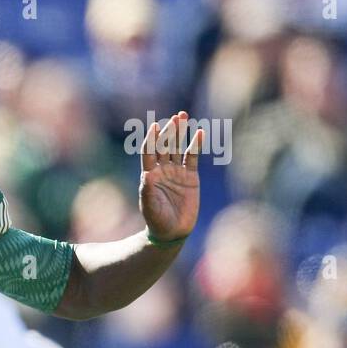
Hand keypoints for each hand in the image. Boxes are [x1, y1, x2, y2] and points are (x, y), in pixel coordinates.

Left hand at [139, 111, 200, 241]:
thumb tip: (148, 174)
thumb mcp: (149, 206)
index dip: (152, 140)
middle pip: (165, 146)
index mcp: (150, 175)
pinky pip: (193, 157)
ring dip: (180, 133)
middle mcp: (162, 170)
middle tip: (175, 117)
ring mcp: (176, 172)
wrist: (172, 231)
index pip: (150, 152)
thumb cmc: (156, 220)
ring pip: (178, 148)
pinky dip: (196, 145)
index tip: (155, 127)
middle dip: (169, 131)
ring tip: (183, 116)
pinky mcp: (190, 177)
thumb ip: (147, 190)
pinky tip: (199, 133)